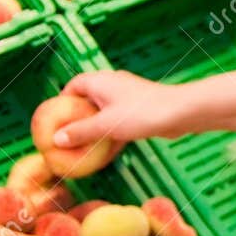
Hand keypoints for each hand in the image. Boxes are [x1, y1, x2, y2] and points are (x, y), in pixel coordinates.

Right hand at [52, 70, 188, 147]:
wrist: (180, 112)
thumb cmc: (141, 114)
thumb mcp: (105, 125)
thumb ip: (80, 132)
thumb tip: (57, 139)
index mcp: (99, 81)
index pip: (73, 86)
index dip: (62, 101)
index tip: (55, 119)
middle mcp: (112, 85)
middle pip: (88, 100)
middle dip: (78, 118)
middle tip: (68, 136)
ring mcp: (127, 96)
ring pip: (104, 112)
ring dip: (96, 128)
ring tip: (85, 147)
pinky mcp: (139, 109)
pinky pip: (119, 120)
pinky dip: (111, 133)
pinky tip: (108, 153)